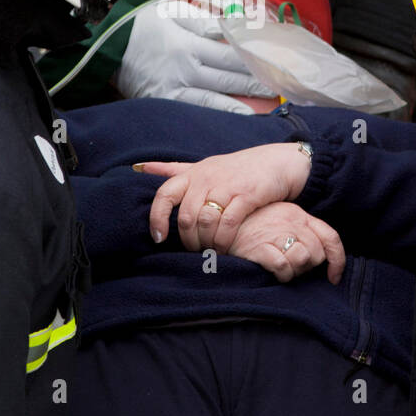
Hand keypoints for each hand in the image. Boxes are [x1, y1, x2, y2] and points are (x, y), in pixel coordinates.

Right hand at [116, 0, 273, 113]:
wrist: (107, 46)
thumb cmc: (141, 24)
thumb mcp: (173, 12)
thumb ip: (204, 20)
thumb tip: (233, 25)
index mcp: (189, 43)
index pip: (230, 53)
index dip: (254, 59)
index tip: (274, 62)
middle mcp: (186, 68)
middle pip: (228, 76)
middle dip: (256, 81)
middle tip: (281, 86)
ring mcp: (176, 87)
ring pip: (217, 97)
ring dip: (244, 101)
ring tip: (268, 106)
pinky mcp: (166, 100)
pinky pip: (197, 109)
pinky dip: (219, 113)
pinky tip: (237, 117)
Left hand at [140, 142, 313, 251]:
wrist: (276, 162)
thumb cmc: (237, 169)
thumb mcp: (204, 166)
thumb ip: (174, 170)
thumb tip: (139, 167)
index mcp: (193, 173)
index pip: (164, 194)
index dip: (157, 218)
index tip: (158, 237)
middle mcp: (206, 178)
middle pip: (186, 216)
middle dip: (188, 240)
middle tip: (195, 251)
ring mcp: (227, 186)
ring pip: (205, 222)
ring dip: (206, 243)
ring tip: (210, 252)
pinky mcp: (247, 196)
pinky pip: (228, 224)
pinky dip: (224, 240)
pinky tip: (225, 249)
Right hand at [226, 202, 345, 284]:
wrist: (221, 218)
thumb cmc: (252, 222)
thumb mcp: (280, 216)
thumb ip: (300, 229)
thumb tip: (316, 255)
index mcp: (299, 214)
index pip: (330, 238)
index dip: (337, 260)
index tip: (333, 277)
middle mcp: (291, 222)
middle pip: (317, 253)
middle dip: (308, 266)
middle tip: (291, 264)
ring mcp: (275, 234)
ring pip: (303, 259)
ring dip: (295, 270)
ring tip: (281, 267)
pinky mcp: (260, 247)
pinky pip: (284, 266)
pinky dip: (283, 274)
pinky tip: (274, 271)